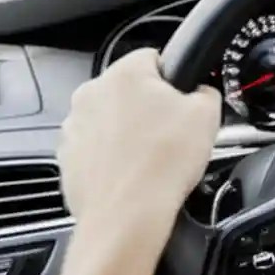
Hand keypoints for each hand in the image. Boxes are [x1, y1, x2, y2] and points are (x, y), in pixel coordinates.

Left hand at [60, 49, 222, 227]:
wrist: (127, 217)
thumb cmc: (162, 165)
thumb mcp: (207, 115)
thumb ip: (206, 91)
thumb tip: (202, 92)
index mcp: (124, 74)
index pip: (152, 57)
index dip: (173, 80)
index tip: (182, 101)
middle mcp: (91, 93)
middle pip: (128, 90)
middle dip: (148, 107)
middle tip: (171, 133)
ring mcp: (74, 126)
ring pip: (109, 119)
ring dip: (127, 132)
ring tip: (150, 158)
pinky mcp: (67, 156)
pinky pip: (94, 148)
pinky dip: (110, 157)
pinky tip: (131, 174)